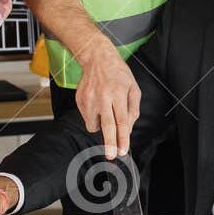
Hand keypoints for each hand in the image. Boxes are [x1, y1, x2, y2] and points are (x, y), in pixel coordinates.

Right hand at [75, 43, 140, 158]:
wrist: (97, 58)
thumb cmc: (119, 74)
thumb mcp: (133, 88)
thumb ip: (133, 110)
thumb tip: (128, 130)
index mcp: (118, 94)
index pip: (121, 120)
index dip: (122, 138)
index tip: (123, 150)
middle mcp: (103, 97)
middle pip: (107, 125)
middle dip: (109, 142)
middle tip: (111, 156)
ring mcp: (89, 98)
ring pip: (94, 124)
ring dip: (101, 125)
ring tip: (105, 111)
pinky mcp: (80, 100)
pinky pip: (87, 118)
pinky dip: (93, 116)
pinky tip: (98, 103)